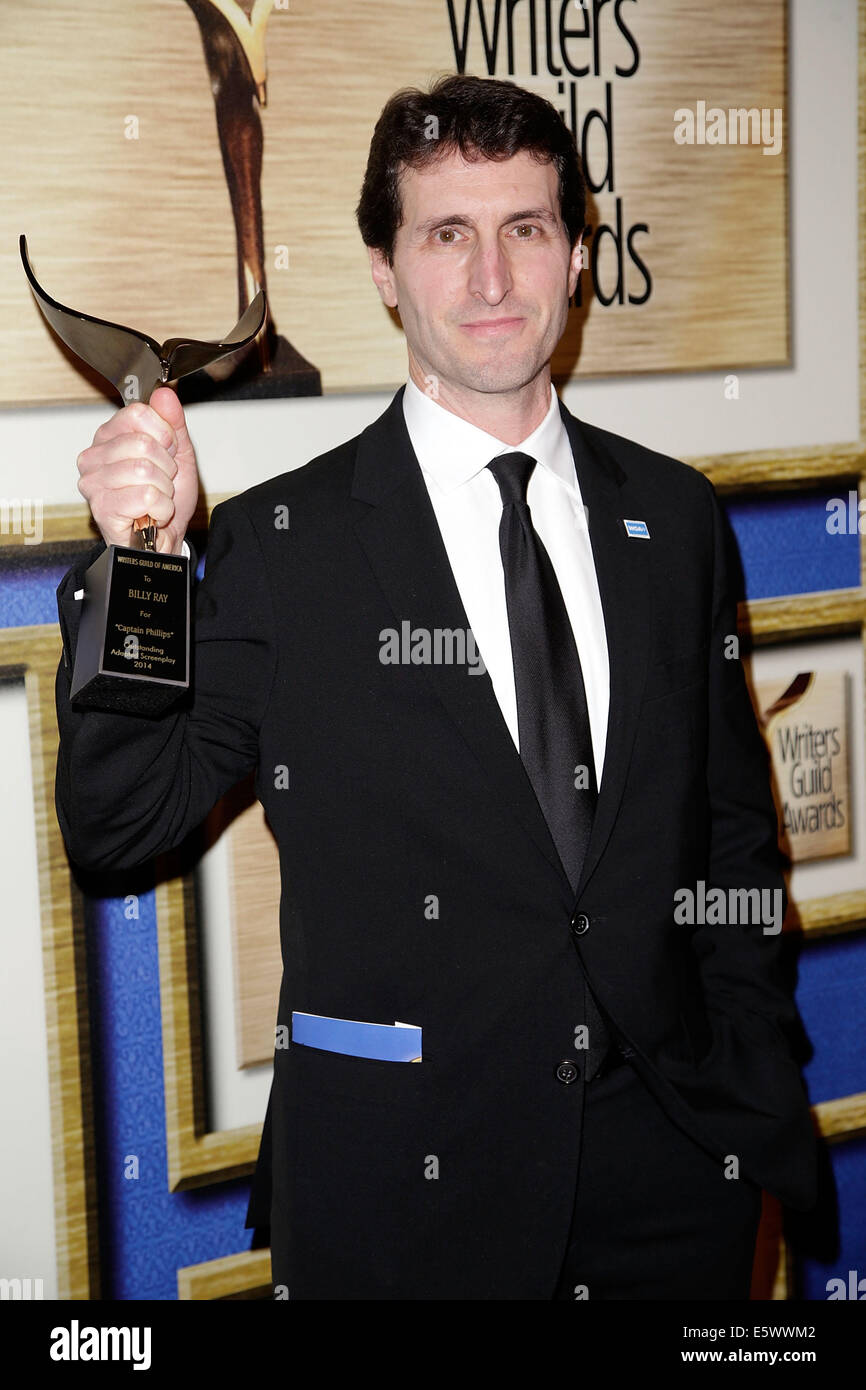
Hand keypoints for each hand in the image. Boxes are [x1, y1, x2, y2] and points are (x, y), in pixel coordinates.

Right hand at [76, 386, 198, 553]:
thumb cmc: (163, 499)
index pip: (137, 414)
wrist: (163, 540)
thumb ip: (173, 423)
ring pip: (145, 470)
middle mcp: (93, 456)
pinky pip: (145, 496)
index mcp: (108, 437)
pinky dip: (161, 508)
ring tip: (156, 498)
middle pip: (143, 443)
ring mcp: (93, 482)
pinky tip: (152, 514)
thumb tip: (163, 393)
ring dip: (164, 490)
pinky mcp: (101, 507)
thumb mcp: (177, 455)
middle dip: (166, 467)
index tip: (167, 452)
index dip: (164, 434)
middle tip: (162, 482)